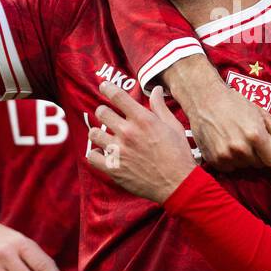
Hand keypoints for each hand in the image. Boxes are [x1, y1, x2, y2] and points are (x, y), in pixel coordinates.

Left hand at [86, 82, 198, 202]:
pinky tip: (102, 153)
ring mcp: (118, 151)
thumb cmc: (178, 154)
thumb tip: (156, 89)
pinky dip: (95, 154)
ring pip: (94, 133)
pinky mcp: (113, 168)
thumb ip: (160, 107)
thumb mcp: (173, 126)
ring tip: (105, 136)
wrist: (178, 184)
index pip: (117, 96)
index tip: (104, 86)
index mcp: (143, 119)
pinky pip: (92, 156)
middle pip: (101, 112)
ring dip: (98, 133)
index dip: (107, 88)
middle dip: (104, 112)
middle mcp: (128, 132)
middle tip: (109, 116)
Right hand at [164, 57, 270, 170]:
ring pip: (244, 167)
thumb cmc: (235, 104)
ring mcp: (225, 156)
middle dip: (257, 154)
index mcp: (255, 135)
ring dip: (242, 157)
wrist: (204, 100)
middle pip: (258, 164)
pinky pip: (229, 168)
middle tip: (247, 138)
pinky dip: (229, 160)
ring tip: (234, 139)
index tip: (265, 146)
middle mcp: (240, 148)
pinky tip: (225, 144)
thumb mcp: (260, 113)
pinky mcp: (214, 160)